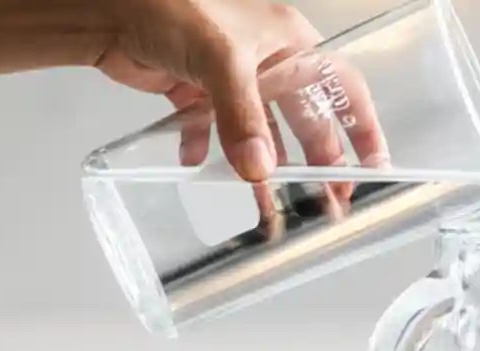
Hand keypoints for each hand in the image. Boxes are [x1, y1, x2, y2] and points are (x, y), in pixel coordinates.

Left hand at [94, 0, 385, 182]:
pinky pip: (212, 127)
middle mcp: (266, 59)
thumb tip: (258, 170)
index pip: (341, 88)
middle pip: (302, 119)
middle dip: (313, 161)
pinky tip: (202, 166)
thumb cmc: (172, 4)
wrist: (107, 6)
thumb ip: (242, 118)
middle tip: (324, 199)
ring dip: (261, 164)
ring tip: (268, 202)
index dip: (362, 128)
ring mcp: (230, 75)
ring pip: (258, 130)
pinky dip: (208, 148)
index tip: (373, 167)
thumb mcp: (221, 60)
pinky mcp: (194, 87)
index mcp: (290, 42)